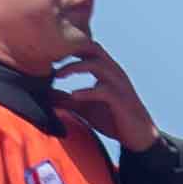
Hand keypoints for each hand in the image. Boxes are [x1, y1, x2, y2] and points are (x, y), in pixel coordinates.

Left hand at [55, 36, 159, 154]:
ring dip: (75, 67)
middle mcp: (113, 72)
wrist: (139, 137)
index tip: (46, 51)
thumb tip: (43, 95)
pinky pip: (104, 90)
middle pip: (93, 48)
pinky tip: (73, 95)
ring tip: (57, 75)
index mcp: (106, 70)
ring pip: (97, 65)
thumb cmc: (112, 119)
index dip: (68, 46)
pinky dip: (87, 91)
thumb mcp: (84, 108)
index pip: (87, 48)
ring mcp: (118, 85)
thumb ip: (66, 100)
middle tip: (49, 56)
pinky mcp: (121, 101)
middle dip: (71, 49)